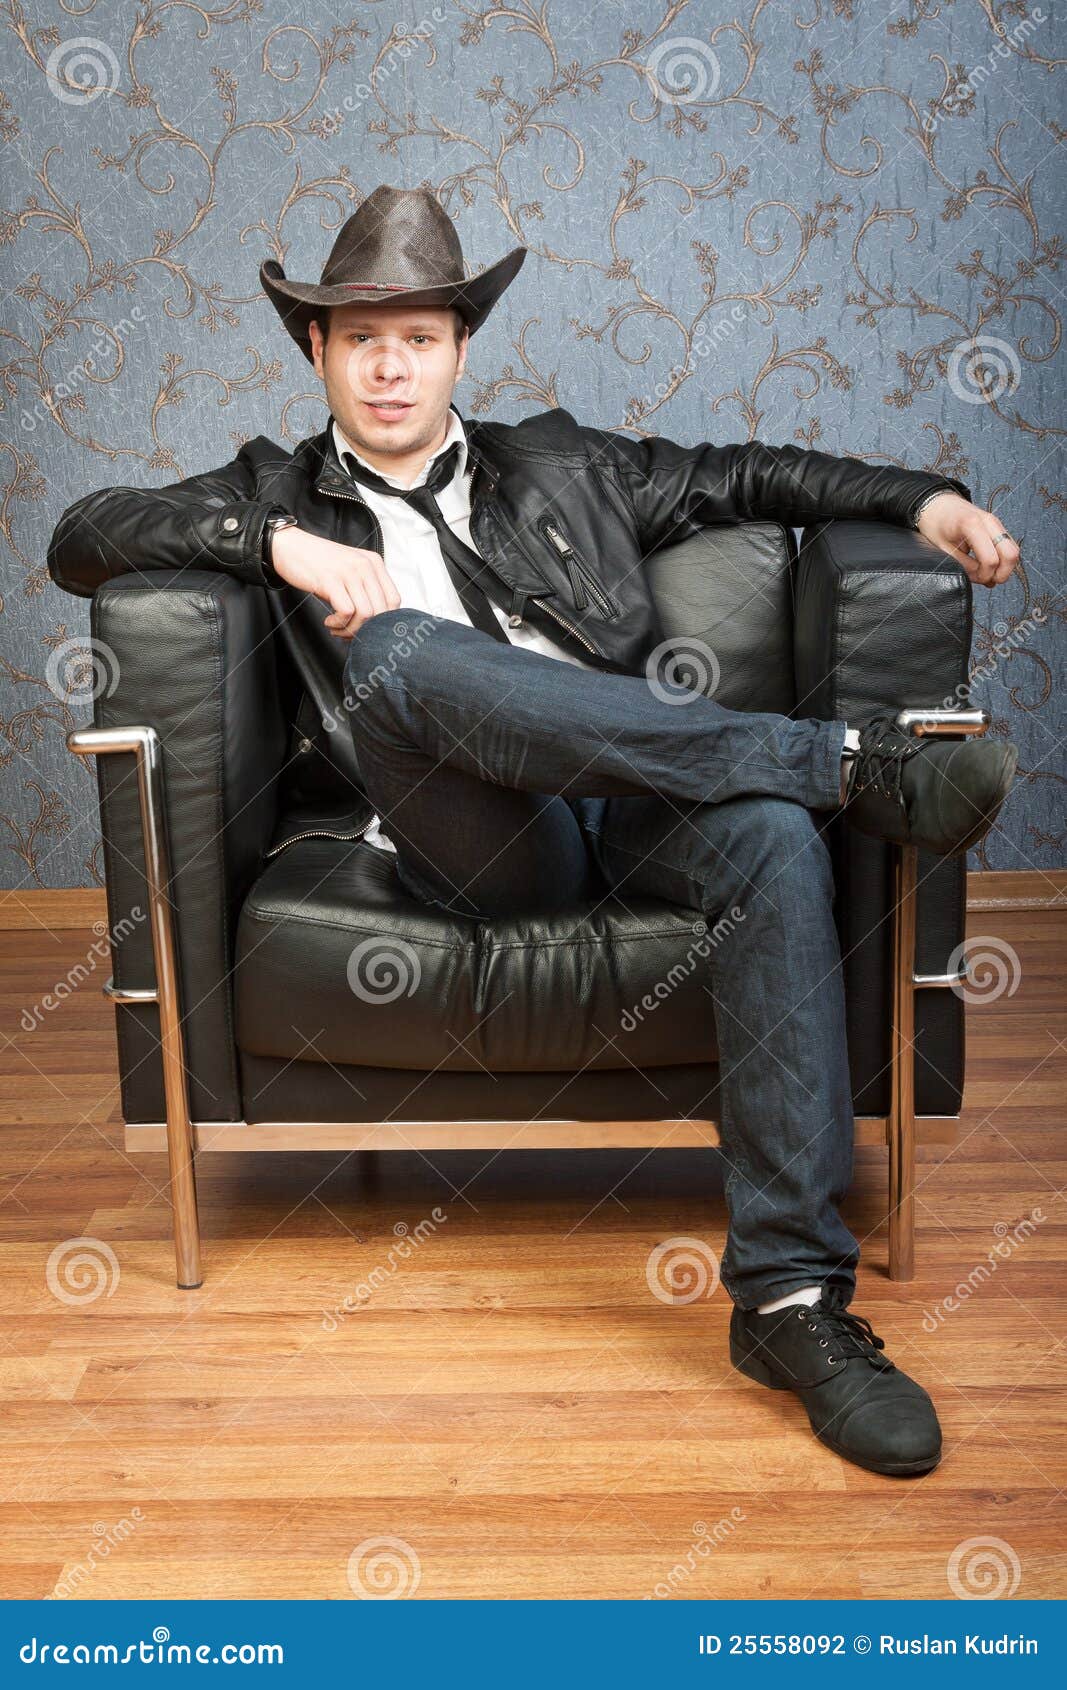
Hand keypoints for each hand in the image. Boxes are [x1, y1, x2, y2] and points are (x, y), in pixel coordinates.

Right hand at [269, 526, 400, 637]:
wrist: (290, 547)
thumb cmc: (319, 563)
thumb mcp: (350, 571)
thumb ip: (365, 589)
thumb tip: (374, 623)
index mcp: (374, 563)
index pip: (394, 600)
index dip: (382, 621)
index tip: (366, 628)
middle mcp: (365, 566)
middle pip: (381, 611)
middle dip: (366, 630)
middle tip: (349, 633)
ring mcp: (349, 572)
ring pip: (366, 614)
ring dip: (351, 629)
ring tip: (337, 628)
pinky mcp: (331, 580)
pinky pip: (347, 612)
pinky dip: (339, 624)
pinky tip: (329, 622)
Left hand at [916, 493, 1019, 587]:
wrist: (937, 504)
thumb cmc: (936, 524)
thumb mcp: (943, 549)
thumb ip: (963, 565)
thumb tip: (981, 577)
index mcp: (972, 525)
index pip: (990, 559)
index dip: (984, 575)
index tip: (975, 578)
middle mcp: (989, 522)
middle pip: (1011, 554)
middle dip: (1002, 573)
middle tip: (988, 581)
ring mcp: (996, 523)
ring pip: (1013, 550)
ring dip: (1003, 567)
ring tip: (986, 573)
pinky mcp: (997, 526)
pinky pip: (1008, 546)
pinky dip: (1002, 559)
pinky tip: (987, 565)